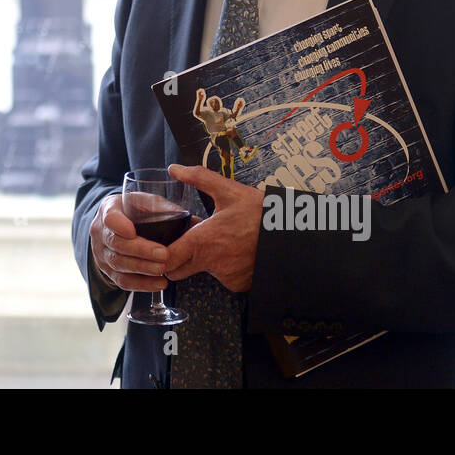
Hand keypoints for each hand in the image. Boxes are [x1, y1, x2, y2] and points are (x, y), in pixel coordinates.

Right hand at [89, 193, 172, 292]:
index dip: (119, 225)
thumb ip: (161, 207)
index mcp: (109, 209)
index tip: (132, 232)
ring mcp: (102, 253)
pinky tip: (159, 283)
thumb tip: (187, 219)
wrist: (118, 225)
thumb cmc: (135, 210)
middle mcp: (101, 231)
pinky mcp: (108, 270)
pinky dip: (142, 284)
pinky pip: (122, 281)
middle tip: (163, 254)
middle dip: (141, 250)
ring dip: (143, 268)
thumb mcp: (146, 201)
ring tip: (163, 269)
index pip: (109, 217)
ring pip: (119, 264)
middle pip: (116, 243)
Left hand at [162, 164, 263, 291]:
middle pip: (178, 271)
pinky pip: (223, 278)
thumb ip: (199, 178)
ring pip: (201, 272)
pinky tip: (233, 249)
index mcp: (203, 243)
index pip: (166, 261)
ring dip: (203, 260)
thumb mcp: (230, 191)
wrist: (294, 235)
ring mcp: (227, 277)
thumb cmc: (262, 214)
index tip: (162, 243)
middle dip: (175, 258)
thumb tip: (175, 169)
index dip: (159, 254)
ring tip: (217, 239)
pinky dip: (224, 267)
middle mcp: (213, 265)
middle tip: (186, 240)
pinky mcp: (240, 285)